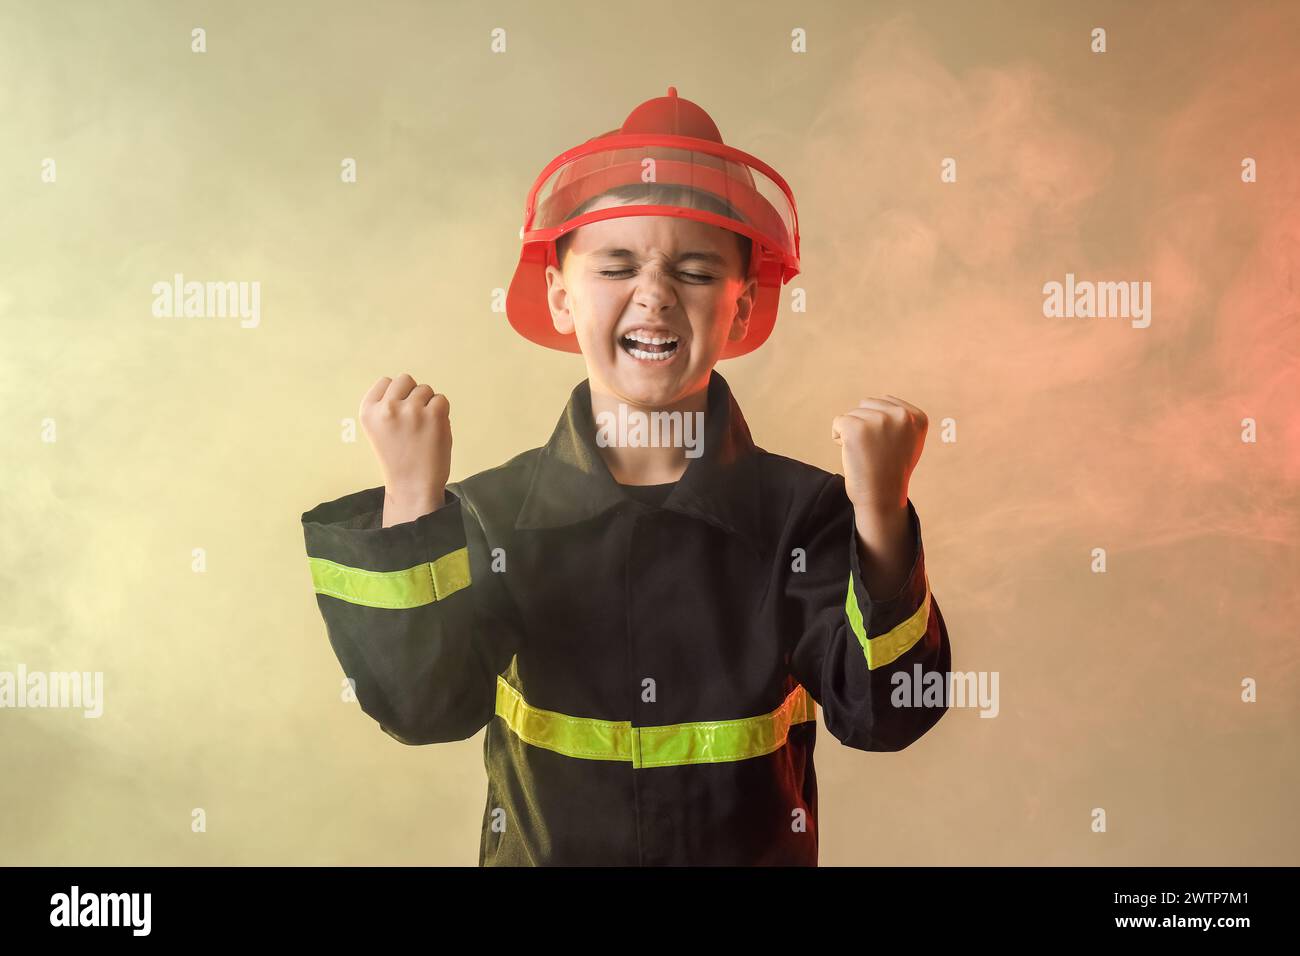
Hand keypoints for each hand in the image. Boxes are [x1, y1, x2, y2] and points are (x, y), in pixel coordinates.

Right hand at [359, 374, 451, 525]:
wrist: (412, 486)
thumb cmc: (398, 458)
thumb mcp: (378, 429)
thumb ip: (386, 406)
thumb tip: (406, 384)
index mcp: (368, 411)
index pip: (386, 382)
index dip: (396, 396)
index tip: (398, 415)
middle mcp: (387, 408)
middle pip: (405, 379)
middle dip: (412, 395)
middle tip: (413, 421)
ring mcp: (411, 410)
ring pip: (425, 389)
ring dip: (428, 405)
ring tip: (423, 429)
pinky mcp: (433, 415)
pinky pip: (441, 399)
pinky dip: (442, 413)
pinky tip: (434, 430)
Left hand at [830, 394, 927, 519]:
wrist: (882, 498)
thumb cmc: (890, 471)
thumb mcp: (907, 441)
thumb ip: (899, 420)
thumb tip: (879, 403)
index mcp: (918, 417)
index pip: (884, 402)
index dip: (877, 424)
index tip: (886, 447)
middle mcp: (902, 416)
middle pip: (867, 405)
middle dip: (864, 425)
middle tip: (873, 451)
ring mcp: (880, 421)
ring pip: (852, 414)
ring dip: (851, 433)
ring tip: (865, 454)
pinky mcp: (857, 428)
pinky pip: (838, 422)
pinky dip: (838, 438)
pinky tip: (851, 453)